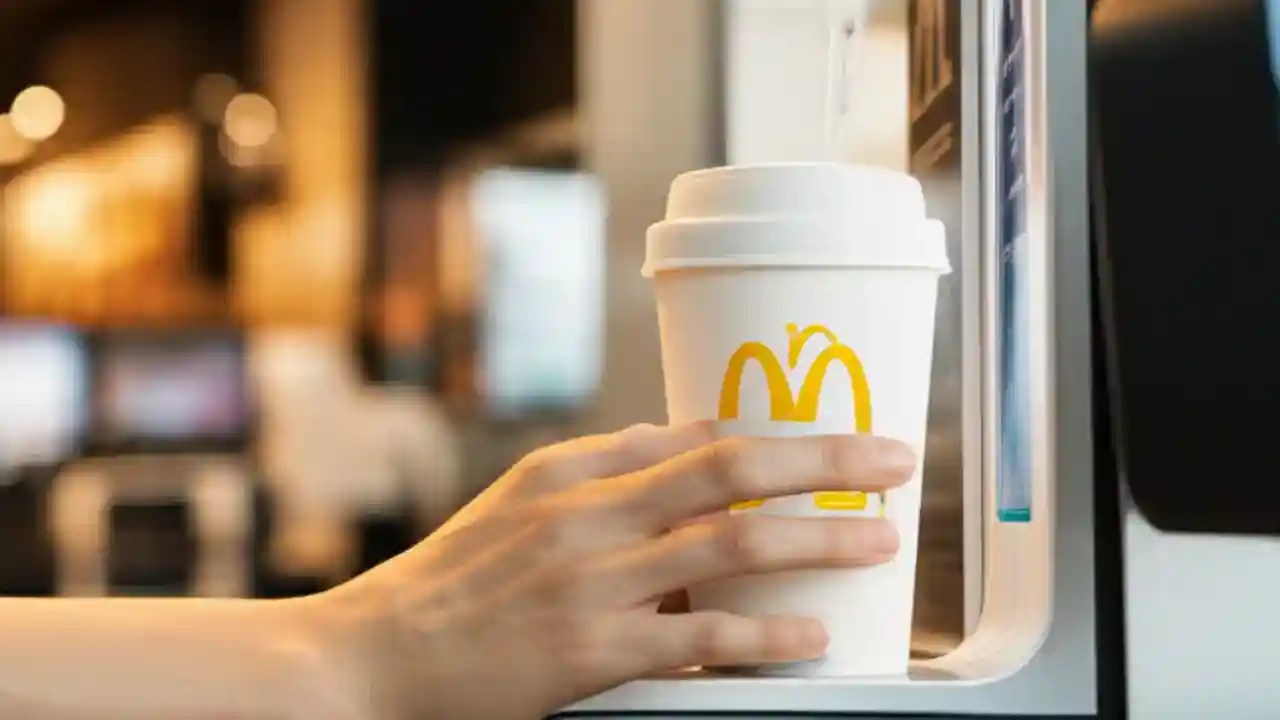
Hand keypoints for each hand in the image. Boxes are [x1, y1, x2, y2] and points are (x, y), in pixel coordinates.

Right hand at [314, 423, 914, 719]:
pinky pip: (696, 638)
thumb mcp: (520, 501)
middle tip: (893, 460)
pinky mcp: (591, 654)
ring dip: (816, 539)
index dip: (781, 435)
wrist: (377, 655)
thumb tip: (685, 435)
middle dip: (824, 461)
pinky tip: (813, 634)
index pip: (695, 437)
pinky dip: (762, 633)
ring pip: (728, 547)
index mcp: (571, 471)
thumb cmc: (454, 580)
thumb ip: (606, 467)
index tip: (842, 438)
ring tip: (880, 538)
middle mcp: (588, 514)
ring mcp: (592, 583)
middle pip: (729, 472)